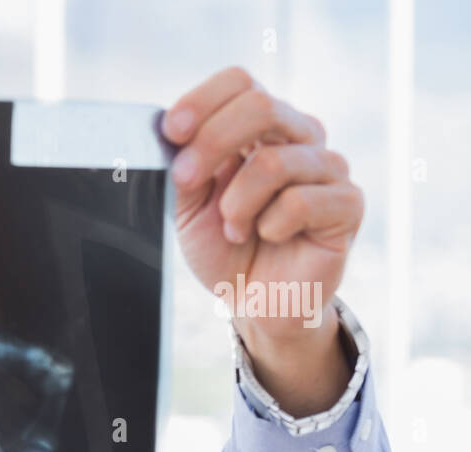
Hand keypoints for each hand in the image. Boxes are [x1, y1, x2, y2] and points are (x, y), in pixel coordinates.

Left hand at [163, 66, 360, 416]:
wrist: (254, 302)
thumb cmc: (224, 248)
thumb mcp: (188, 206)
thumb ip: (184, 167)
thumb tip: (171, 132)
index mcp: (261, 127)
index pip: (241, 82)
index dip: (203, 100)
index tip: (170, 131)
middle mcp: (300, 136)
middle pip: (261, 105)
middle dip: (211, 144)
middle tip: (186, 181)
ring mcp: (328, 167)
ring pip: (273, 161)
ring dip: (236, 204)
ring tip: (234, 229)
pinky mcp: (348, 203)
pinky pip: (299, 201)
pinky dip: (270, 226)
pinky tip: (268, 238)